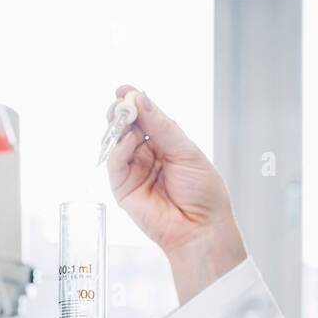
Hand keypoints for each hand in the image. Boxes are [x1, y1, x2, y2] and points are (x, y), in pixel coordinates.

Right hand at [105, 85, 245, 301]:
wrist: (201, 228)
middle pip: (127, 126)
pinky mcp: (123, 189)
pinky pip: (115, 163)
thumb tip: (139, 97)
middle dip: (122, 111)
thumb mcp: (186, 151)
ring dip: (119, 127)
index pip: (145, 117)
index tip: (124, 88)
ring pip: (117, 142)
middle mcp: (148, 155)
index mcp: (166, 144)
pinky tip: (130, 141)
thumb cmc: (202, 192)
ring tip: (125, 118)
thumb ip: (161, 126)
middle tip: (121, 100)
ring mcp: (134, 171)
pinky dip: (119, 149)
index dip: (134, 101)